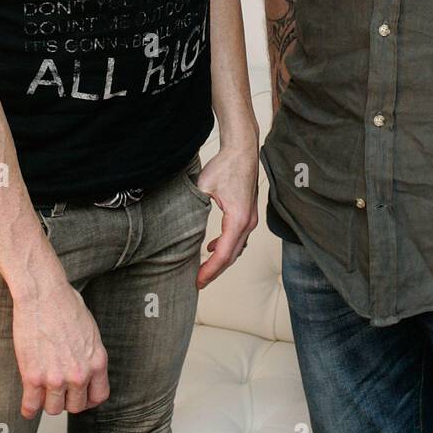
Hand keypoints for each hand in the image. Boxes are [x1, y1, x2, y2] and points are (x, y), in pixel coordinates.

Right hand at [12, 278, 109, 418]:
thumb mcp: (90, 332)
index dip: (87, 398)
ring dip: (47, 402)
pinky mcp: (33, 377)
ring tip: (43, 392)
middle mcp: (79, 374)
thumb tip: (85, 367)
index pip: (99, 396)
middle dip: (67, 400)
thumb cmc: (66, 305)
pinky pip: (31, 406)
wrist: (43, 295)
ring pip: (53, 409)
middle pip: (76, 406)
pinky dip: (28, 408)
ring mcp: (56, 378)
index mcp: (97, 361)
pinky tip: (28, 402)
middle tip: (58, 391)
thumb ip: (89, 355)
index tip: (79, 396)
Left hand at [192, 141, 259, 288]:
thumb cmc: (225, 166)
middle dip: (215, 271)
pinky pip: (238, 238)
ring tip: (204, 270)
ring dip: (221, 261)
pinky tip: (211, 248)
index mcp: (238, 220)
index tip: (197, 281)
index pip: (223, 254)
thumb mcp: (203, 188)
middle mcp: (248, 223)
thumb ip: (194, 209)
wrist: (242, 150)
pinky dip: (226, 248)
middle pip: (232, 256)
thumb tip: (181, 226)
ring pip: (237, 249)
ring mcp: (251, 219)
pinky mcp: (249, 214)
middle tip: (198, 282)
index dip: (209, 271)